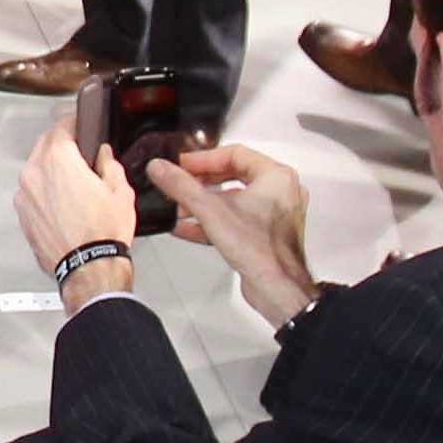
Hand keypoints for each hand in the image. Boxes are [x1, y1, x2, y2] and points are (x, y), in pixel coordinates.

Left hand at [15, 111, 138, 277]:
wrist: (88, 267)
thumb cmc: (104, 230)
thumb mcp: (119, 190)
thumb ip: (108, 164)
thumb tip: (102, 155)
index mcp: (57, 160)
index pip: (60, 128)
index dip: (72, 122)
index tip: (79, 123)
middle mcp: (34, 173)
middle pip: (44, 146)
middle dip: (60, 144)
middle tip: (78, 149)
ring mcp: (24, 195)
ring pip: (35, 169)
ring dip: (50, 168)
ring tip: (72, 178)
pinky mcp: (22, 215)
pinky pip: (32, 193)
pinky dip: (43, 190)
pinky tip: (61, 201)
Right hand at [148, 141, 318, 328]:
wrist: (277, 288)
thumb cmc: (261, 250)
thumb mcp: (210, 210)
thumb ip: (182, 186)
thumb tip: (161, 169)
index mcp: (276, 177)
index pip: (234, 154)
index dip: (203, 159)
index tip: (183, 164)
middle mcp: (281, 192)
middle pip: (233, 176)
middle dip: (201, 182)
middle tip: (181, 182)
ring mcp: (275, 214)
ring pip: (234, 199)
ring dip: (204, 203)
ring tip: (180, 207)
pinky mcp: (266, 233)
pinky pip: (236, 219)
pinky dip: (214, 220)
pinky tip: (189, 227)